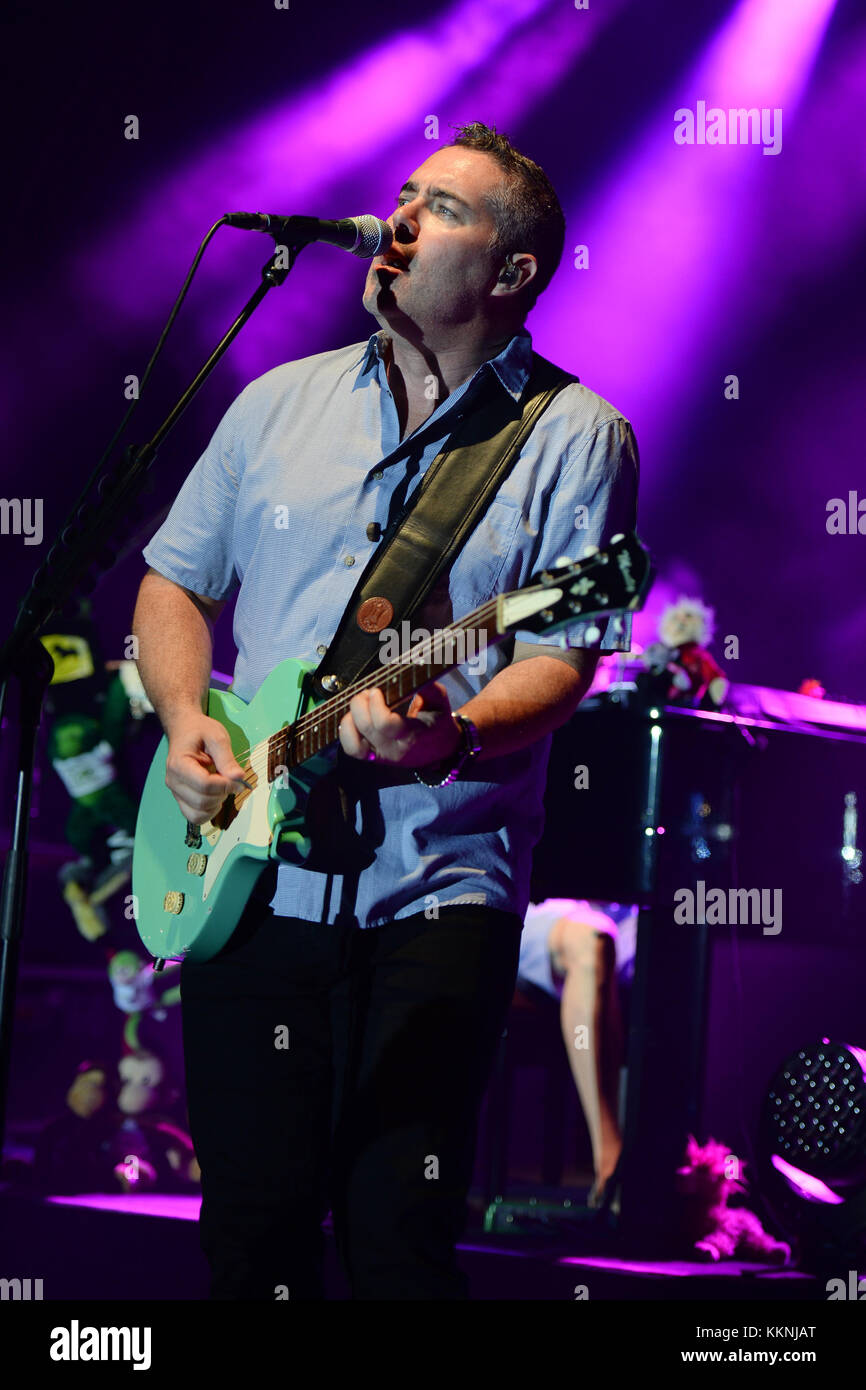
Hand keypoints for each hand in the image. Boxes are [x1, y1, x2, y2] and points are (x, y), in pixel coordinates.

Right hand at [164, 712, 249, 823]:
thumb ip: (227, 758)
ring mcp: (175, 792)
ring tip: (221, 787)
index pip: (204, 785)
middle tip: (231, 781)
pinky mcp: (181, 798)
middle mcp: (173, 781)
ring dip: (216, 805)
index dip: (225, 785)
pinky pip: (194, 816)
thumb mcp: (217, 736)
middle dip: (222, 794)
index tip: (238, 778)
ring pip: (197, 814)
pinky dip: (209, 811)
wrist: (184, 729)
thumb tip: (238, 777)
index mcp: (179, 764)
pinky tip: (216, 797)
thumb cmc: (199, 731)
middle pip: (201, 802)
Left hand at [339, 683, 461, 767]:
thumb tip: (414, 668)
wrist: (442, 750)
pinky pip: (351, 749)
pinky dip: (346, 732)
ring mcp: (382, 755)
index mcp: (412, 735)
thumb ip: (427, 686)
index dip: (375, 704)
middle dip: (360, 704)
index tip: (377, 691)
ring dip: (350, 719)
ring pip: (353, 744)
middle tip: (368, 693)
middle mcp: (394, 749)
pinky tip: (353, 719)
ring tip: (360, 707)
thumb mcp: (439, 701)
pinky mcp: (373, 757)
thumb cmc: (438, 722)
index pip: (385, 724)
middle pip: (365, 727)